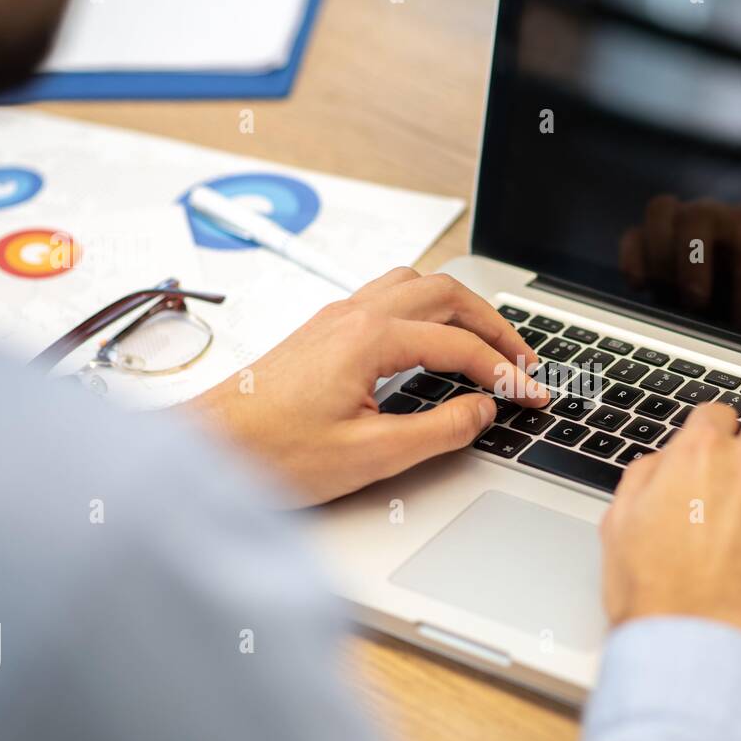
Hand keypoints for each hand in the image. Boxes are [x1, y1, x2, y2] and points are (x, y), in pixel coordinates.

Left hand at [185, 268, 549, 506]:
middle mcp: (352, 314)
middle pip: (445, 295)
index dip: (505, 372)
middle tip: (523, 360)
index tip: (531, 394)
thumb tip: (480, 411)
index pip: (459, 347)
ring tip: (486, 341)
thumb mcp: (371, 456)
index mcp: (369, 338)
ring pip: (415, 285)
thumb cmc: (272, 454)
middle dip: (494, 326)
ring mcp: (334, 316)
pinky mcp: (322, 330)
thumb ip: (438, 430)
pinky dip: (426, 309)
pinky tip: (431, 338)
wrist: (208, 450)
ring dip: (459, 308)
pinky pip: (388, 296)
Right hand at [619, 195, 740, 333]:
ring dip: (661, 255)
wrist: (733, 304)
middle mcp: (717, 214)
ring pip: (661, 210)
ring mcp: (679, 222)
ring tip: (669, 297)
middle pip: (699, 214)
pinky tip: (641, 288)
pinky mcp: (647, 240)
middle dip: (695, 261)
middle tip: (699, 304)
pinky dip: (632, 260)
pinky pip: (633, 235)